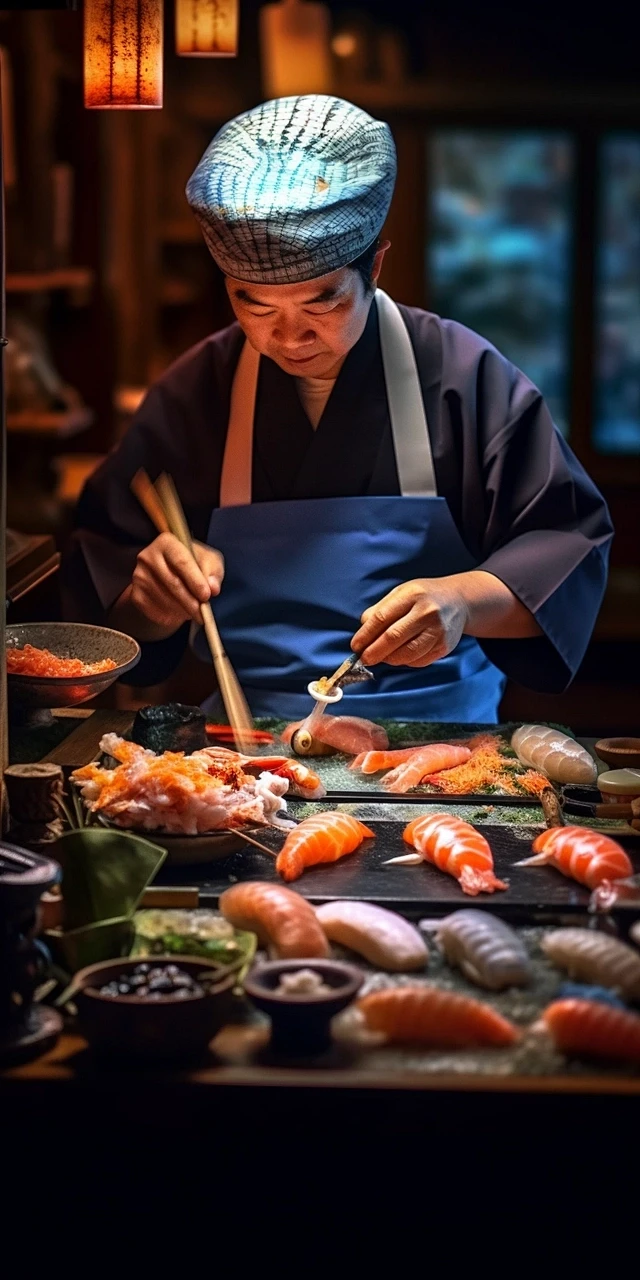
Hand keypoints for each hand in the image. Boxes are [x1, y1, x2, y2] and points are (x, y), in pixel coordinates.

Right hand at [129, 534, 224, 631]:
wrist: (170, 573)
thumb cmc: (193, 564)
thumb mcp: (208, 561)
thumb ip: (213, 571)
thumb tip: (213, 587)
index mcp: (167, 542)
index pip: (181, 562)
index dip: (195, 580)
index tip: (206, 596)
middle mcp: (148, 556)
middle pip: (172, 583)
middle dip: (191, 602)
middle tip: (203, 615)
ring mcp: (139, 576)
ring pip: (164, 599)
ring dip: (182, 610)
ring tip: (193, 612)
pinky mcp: (135, 594)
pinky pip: (154, 610)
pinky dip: (170, 616)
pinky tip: (179, 613)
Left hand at [351, 578, 468, 667]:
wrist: (458, 601)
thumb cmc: (424, 597)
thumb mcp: (401, 593)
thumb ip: (380, 610)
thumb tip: (363, 632)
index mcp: (412, 595)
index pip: (382, 617)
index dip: (366, 635)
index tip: (356, 645)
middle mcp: (427, 612)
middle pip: (393, 637)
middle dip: (374, 651)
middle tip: (364, 658)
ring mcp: (438, 631)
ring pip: (406, 653)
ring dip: (388, 659)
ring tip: (381, 656)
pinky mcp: (444, 646)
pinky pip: (418, 660)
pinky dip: (404, 661)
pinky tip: (400, 655)